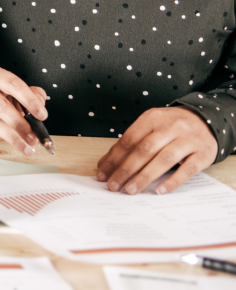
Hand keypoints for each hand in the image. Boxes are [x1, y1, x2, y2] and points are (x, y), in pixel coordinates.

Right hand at [0, 65, 47, 154]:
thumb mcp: (12, 89)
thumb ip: (31, 94)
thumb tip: (40, 106)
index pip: (14, 84)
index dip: (29, 100)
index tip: (41, 115)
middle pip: (1, 104)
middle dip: (20, 124)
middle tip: (32, 136)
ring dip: (12, 136)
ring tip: (25, 145)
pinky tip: (8, 142)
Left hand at [96, 107, 217, 194]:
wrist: (206, 120)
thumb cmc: (171, 126)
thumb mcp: (151, 126)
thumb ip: (131, 142)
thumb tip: (106, 163)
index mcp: (153, 118)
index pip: (129, 140)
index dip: (114, 158)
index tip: (102, 174)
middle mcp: (171, 127)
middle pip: (144, 150)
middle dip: (126, 169)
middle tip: (113, 185)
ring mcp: (189, 140)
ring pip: (164, 160)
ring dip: (144, 176)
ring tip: (130, 190)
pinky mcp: (204, 154)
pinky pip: (188, 169)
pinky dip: (172, 181)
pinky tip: (159, 190)